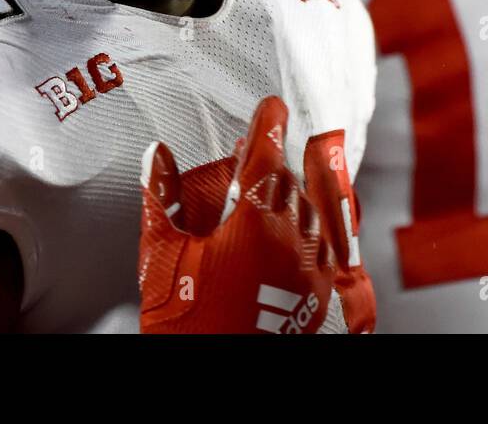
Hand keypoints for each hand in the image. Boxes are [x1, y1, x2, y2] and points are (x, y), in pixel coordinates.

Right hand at [138, 95, 373, 332]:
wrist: (218, 380)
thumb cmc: (189, 326)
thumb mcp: (162, 261)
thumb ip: (161, 202)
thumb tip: (156, 158)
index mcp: (256, 224)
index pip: (265, 157)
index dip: (266, 126)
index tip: (270, 107)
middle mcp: (294, 242)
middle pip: (290, 182)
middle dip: (273, 163)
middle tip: (253, 154)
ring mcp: (315, 271)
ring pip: (315, 211)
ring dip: (297, 192)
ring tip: (279, 185)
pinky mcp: (324, 298)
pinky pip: (331, 248)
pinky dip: (316, 230)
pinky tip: (302, 230)